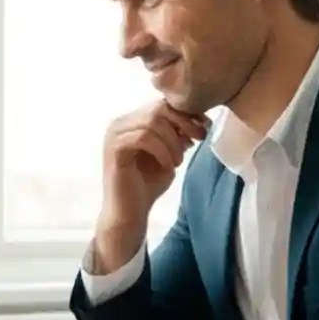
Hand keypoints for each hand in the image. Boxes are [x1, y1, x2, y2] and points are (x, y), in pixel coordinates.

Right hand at [96, 101, 209, 271]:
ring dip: (172, 141)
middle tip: (197, 140)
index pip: (161, 105)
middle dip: (183, 123)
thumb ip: (179, 137)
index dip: (186, 114)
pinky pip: (143, 137)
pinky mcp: (114, 148)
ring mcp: (114, 134)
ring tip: (178, 161)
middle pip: (157, 108)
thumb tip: (200, 120)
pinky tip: (168, 166)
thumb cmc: (148, 186)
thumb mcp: (170, 156)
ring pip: (152, 122)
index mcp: (132, 122)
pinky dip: (162, 151)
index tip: (204, 127)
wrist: (129, 214)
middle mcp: (120, 124)